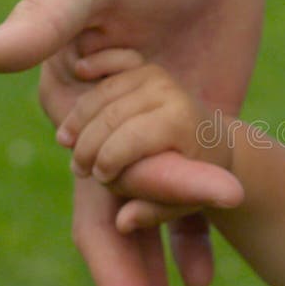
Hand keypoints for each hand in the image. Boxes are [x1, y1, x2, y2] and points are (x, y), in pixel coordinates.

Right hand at [0, 0, 264, 285]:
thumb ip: (50, 17)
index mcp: (77, 103)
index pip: (95, 192)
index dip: (120, 246)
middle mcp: (112, 128)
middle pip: (114, 225)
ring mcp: (158, 129)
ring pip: (152, 220)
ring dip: (158, 279)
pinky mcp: (199, 121)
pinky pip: (192, 192)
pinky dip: (195, 238)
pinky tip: (203, 282)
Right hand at [62, 49, 239, 231]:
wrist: (215, 142)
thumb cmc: (196, 177)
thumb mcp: (184, 202)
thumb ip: (153, 212)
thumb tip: (124, 222)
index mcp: (181, 122)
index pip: (128, 138)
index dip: (106, 160)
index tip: (100, 178)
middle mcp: (169, 92)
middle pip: (109, 117)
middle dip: (88, 146)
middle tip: (79, 168)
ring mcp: (157, 75)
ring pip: (101, 94)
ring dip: (79, 120)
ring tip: (69, 144)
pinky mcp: (146, 67)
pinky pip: (109, 63)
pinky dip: (92, 69)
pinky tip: (79, 75)